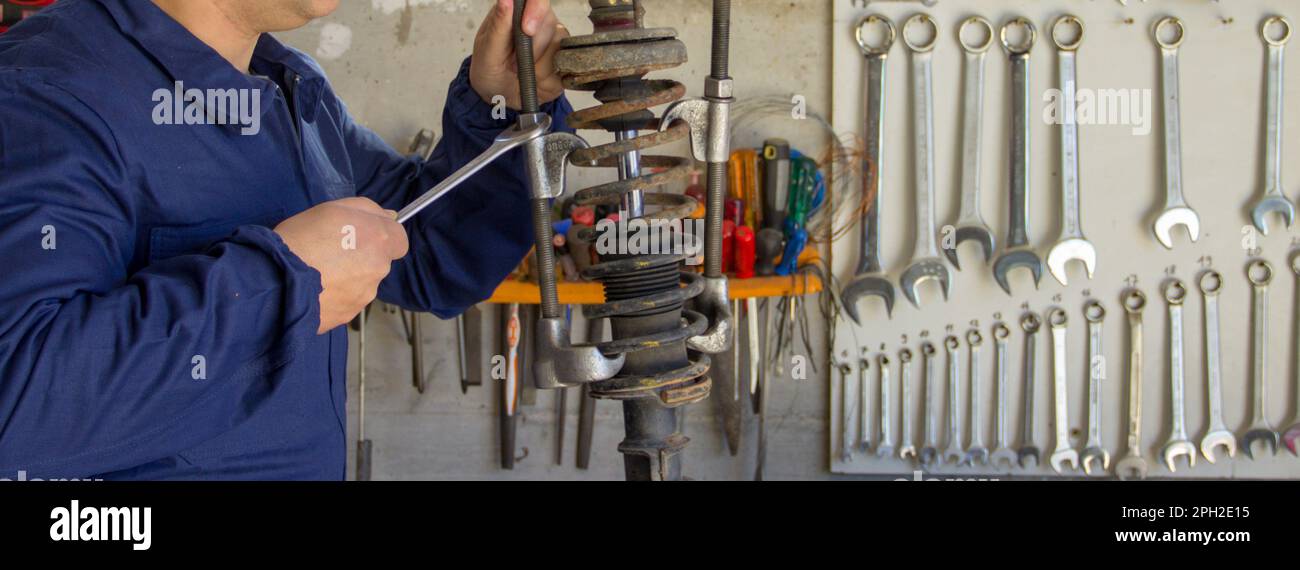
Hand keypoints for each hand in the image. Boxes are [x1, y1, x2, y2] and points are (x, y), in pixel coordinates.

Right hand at [274, 197, 409, 333]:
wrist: (274, 283)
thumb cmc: (301, 238)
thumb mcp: (333, 208)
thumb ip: (368, 209)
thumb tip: (390, 217)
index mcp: (380, 241)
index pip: (399, 241)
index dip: (381, 237)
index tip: (361, 236)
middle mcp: (379, 270)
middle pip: (378, 262)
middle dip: (361, 257)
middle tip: (329, 253)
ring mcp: (364, 296)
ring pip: (362, 284)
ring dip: (347, 278)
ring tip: (316, 273)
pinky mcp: (347, 316)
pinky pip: (345, 301)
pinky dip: (334, 296)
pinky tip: (312, 290)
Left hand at [469, 0, 567, 109]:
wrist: (500, 99)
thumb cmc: (490, 70)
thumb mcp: (487, 51)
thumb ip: (498, 26)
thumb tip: (505, 0)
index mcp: (518, 13)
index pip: (536, 0)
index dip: (536, 10)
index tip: (527, 29)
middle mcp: (540, 23)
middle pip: (550, 24)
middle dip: (532, 49)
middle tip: (513, 62)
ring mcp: (554, 42)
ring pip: (558, 47)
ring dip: (538, 67)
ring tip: (522, 72)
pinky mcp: (564, 62)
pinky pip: (566, 67)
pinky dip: (548, 79)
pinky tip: (535, 80)